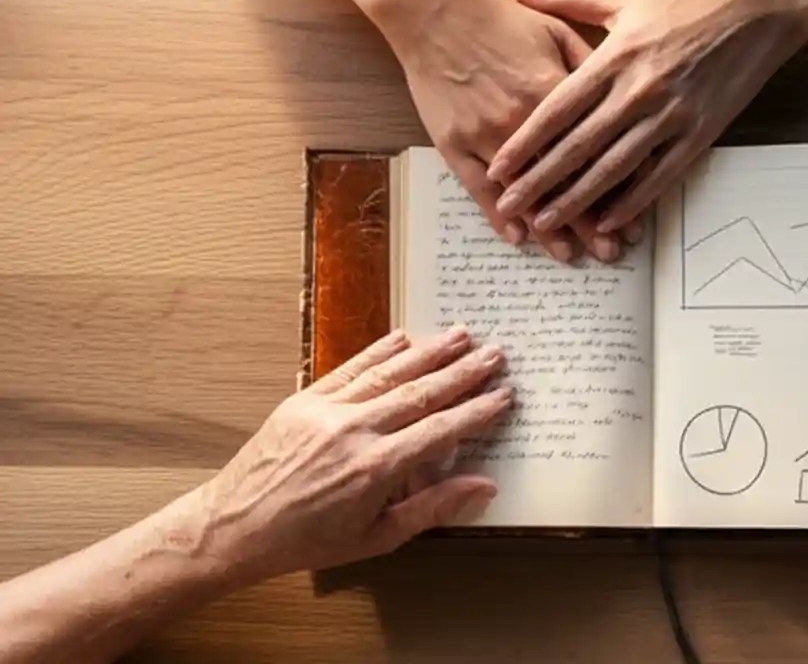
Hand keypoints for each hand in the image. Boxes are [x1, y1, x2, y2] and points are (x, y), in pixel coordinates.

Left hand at [190, 328, 510, 580]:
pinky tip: (405, 337)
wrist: (236, 526)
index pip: (441, 430)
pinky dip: (379, 351)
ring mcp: (328, 411)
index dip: (476, 411)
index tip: (503, 395)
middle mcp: (355, 431)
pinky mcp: (305, 400)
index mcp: (377, 469)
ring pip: (390, 373)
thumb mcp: (376, 538)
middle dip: (463, 372)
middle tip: (495, 353)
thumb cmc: (308, 541)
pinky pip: (350, 369)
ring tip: (460, 334)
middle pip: (422, 393)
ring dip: (429, 352)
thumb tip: (483, 485)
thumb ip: (432, 507)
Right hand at [384, 0, 632, 260]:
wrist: (434, 12)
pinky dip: (498, 214)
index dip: (615, 188)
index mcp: (553, 91)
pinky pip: (478, 188)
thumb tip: (618, 100)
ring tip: (571, 256)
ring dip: (548, 227)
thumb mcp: (555, 30)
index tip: (634, 217)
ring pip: (523, 191)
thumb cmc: (498, 18)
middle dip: (589, 222)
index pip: (592, 152)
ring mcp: (485, 136)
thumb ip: (589, 68)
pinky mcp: (454, 144)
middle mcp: (521, 121)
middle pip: (563, 181)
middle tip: (611, 252)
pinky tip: (516, 238)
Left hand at [487, 0, 805, 233]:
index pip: (558, 108)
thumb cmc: (688, 2)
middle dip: (540, 180)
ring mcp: (671, 116)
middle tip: (510, 207)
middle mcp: (639, 90)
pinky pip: (660, 176)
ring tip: (549, 222)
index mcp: (615, 57)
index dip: (525, 142)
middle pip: (578, 146)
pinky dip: (633, 201)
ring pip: (615, 167)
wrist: (756, 12)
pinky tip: (608, 221)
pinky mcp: (699, 135)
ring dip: (578, 199)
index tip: (499, 168)